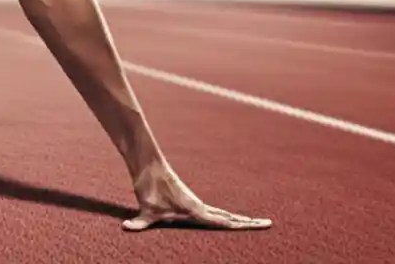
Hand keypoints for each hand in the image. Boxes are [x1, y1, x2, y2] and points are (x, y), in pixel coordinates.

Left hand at [124, 161, 271, 231]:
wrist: (147, 165)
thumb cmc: (148, 188)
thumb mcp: (145, 210)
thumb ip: (139, 223)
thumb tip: (125, 228)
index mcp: (196, 211)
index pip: (224, 221)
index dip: (242, 225)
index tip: (261, 225)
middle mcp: (199, 207)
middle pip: (229, 217)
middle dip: (248, 222)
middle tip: (269, 224)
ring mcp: (195, 204)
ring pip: (222, 213)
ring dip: (239, 219)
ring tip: (254, 223)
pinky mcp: (189, 202)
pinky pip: (212, 211)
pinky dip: (224, 216)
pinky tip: (226, 218)